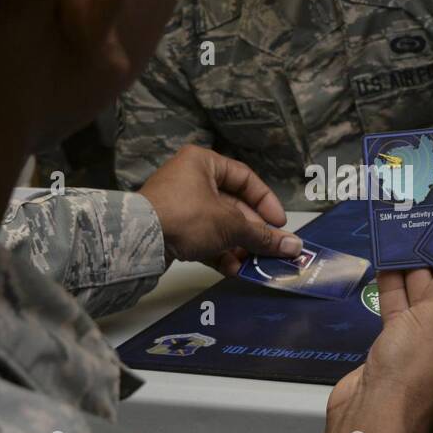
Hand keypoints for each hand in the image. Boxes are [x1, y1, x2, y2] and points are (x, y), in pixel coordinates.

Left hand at [139, 145, 300, 273]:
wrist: (138, 241)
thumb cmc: (186, 217)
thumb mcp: (231, 225)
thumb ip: (263, 236)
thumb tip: (294, 246)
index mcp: (203, 163)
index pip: (245, 178)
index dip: (266, 202)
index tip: (279, 224)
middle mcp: (190, 179)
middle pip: (232, 205)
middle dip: (252, 231)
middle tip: (269, 249)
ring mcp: (178, 204)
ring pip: (218, 225)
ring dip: (237, 246)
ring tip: (251, 263)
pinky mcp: (170, 228)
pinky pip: (201, 238)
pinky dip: (217, 252)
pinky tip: (231, 269)